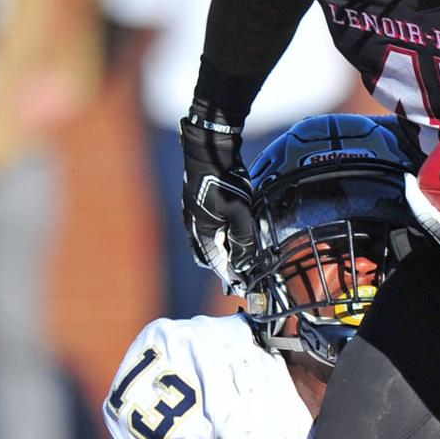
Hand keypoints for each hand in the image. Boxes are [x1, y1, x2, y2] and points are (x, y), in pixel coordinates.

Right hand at [180, 116, 253, 290]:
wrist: (209, 150)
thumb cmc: (222, 180)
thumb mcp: (238, 213)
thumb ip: (242, 240)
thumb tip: (243, 264)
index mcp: (201, 234)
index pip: (218, 265)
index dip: (232, 278)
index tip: (245, 288)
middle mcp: (194, 228)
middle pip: (211, 257)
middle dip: (226, 268)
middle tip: (244, 275)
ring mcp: (195, 217)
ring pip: (210, 243)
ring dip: (224, 252)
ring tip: (241, 258)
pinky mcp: (199, 206)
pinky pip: (210, 229)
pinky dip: (221, 238)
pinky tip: (232, 234)